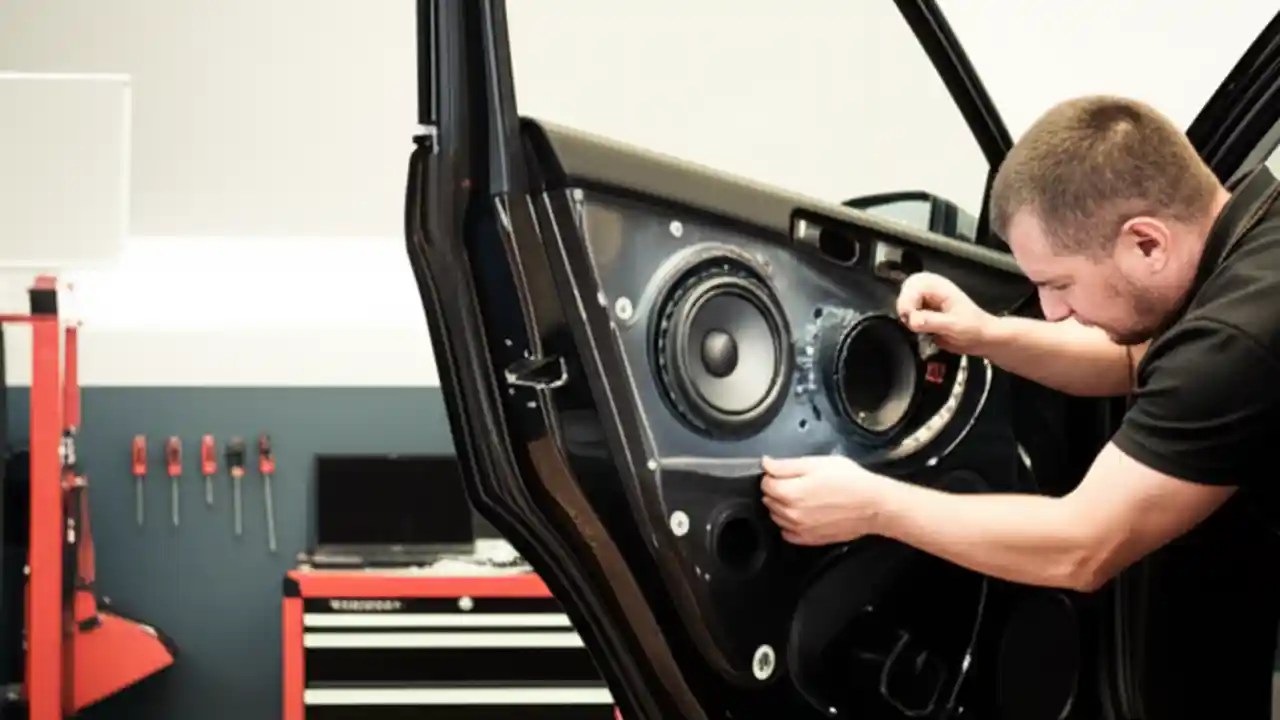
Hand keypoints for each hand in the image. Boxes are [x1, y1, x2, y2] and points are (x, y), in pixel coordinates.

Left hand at [760, 455, 889, 545]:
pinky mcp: (810, 539)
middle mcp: (791, 514)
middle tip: (797, 482)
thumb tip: (766, 464)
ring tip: (802, 497)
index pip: (765, 484)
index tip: (783, 472)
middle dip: (777, 490)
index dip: (773, 475)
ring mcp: (800, 529)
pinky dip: (789, 524)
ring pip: (777, 517)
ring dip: (782, 506)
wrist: (873, 505)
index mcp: (789, 493)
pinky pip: (788, 533)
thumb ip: (786, 465)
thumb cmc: (849, 481)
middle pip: (769, 500)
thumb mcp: (816, 463)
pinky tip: (802, 515)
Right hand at [895, 272, 994, 354]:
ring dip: (907, 314)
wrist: (982, 338)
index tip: (910, 320)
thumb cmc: (972, 328)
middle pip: (906, 289)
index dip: (908, 302)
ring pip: (905, 301)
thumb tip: (911, 321)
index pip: (913, 285)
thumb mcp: (953, 325)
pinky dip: (909, 320)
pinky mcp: (924, 311)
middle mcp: (930, 289)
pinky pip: (909, 312)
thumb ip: (931, 322)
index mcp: (938, 285)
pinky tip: (918, 329)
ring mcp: (926, 299)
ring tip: (917, 327)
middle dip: (904, 305)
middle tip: (910, 322)